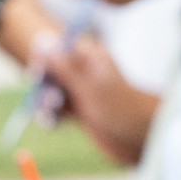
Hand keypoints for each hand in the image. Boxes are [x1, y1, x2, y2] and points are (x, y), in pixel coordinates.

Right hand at [49, 33, 155, 164]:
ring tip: (49, 115)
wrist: (142, 138)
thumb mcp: (90, 85)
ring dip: (45, 102)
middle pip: (51, 72)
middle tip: (50, 100)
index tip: (38, 75)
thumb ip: (64, 65)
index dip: (44, 61)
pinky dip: (52, 116)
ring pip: (53, 92)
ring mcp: (82, 93)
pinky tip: (51, 123)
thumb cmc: (122, 107)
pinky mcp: (82, 113)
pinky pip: (58, 111)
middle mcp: (84, 72)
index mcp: (90, 56)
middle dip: (44, 85)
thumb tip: (42, 42)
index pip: (58, 49)